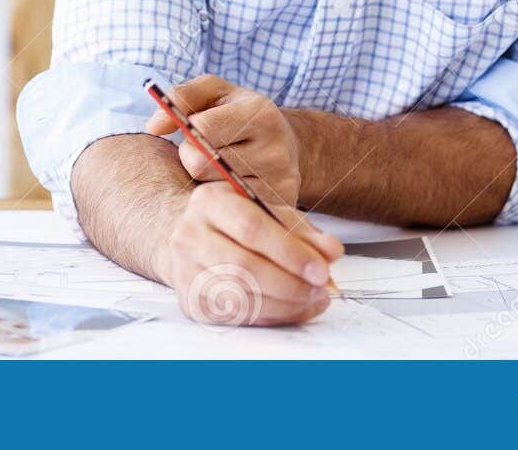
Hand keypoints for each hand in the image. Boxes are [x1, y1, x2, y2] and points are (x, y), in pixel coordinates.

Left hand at [145, 74, 301, 204]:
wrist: (288, 146)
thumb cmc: (241, 115)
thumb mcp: (215, 92)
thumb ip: (182, 96)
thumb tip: (154, 126)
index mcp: (262, 114)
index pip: (204, 127)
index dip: (188, 129)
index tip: (194, 128)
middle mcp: (275, 151)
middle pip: (202, 163)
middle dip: (192, 156)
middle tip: (204, 151)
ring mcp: (278, 184)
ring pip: (210, 190)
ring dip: (204, 179)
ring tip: (219, 167)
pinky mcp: (275, 209)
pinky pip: (225, 209)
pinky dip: (218, 199)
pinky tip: (227, 185)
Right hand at [161, 182, 343, 325]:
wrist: (192, 239)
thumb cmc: (236, 224)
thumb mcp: (268, 213)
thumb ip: (301, 231)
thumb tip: (331, 251)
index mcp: (210, 202)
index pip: (251, 228)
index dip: (290, 253)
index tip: (321, 270)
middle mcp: (190, 235)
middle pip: (243, 266)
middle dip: (290, 283)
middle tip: (320, 290)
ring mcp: (185, 270)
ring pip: (240, 296)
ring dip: (284, 304)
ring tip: (311, 299)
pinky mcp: (190, 301)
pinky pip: (236, 316)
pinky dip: (270, 316)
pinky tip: (290, 309)